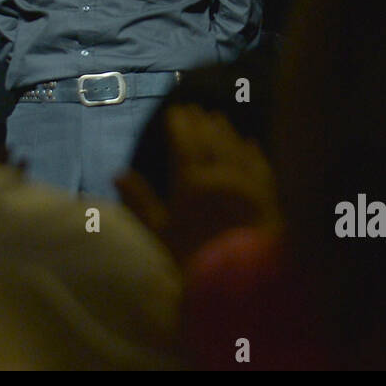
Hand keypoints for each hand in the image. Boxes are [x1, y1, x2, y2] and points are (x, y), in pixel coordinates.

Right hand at [116, 104, 279, 266]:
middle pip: (210, 139)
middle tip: (194, 108)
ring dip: (225, 129)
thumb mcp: (160, 232)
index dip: (179, 124)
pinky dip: (252, 150)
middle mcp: (221, 173)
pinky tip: (249, 142)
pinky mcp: (267, 193)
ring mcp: (247, 181)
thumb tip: (117, 174)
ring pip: (235, 146)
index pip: (183, 142)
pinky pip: (259, 163)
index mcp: (191, 181)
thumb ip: (139, 200)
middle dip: (200, 121)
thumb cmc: (195, 257)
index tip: (175, 110)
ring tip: (217, 117)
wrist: (244, 277)